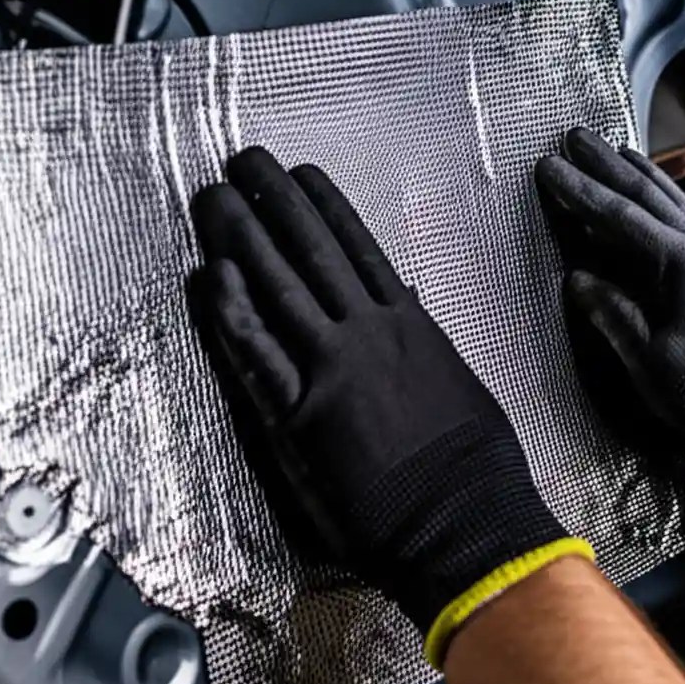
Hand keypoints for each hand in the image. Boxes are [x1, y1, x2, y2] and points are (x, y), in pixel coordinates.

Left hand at [191, 147, 590, 665]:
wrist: (465, 521)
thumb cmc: (475, 467)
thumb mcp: (458, 386)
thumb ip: (422, 346)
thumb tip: (406, 310)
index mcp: (409, 327)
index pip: (357, 250)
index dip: (323, 207)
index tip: (300, 174)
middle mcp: (366, 335)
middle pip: (310, 253)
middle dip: (274, 202)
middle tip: (244, 162)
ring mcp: (330, 371)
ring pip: (277, 289)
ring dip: (242, 238)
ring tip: (215, 197)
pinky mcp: (297, 417)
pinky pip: (255, 355)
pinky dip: (230, 313)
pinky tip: (209, 276)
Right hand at [535, 128, 684, 481]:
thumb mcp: (649, 360)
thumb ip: (612, 314)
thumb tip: (578, 279)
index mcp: (681, 266)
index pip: (619, 217)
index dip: (580, 191)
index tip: (549, 168)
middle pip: (644, 194)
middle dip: (605, 164)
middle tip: (573, 136)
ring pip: (666, 199)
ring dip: (634, 172)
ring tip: (611, 148)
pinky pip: (678, 217)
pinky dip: (657, 195)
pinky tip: (648, 194)